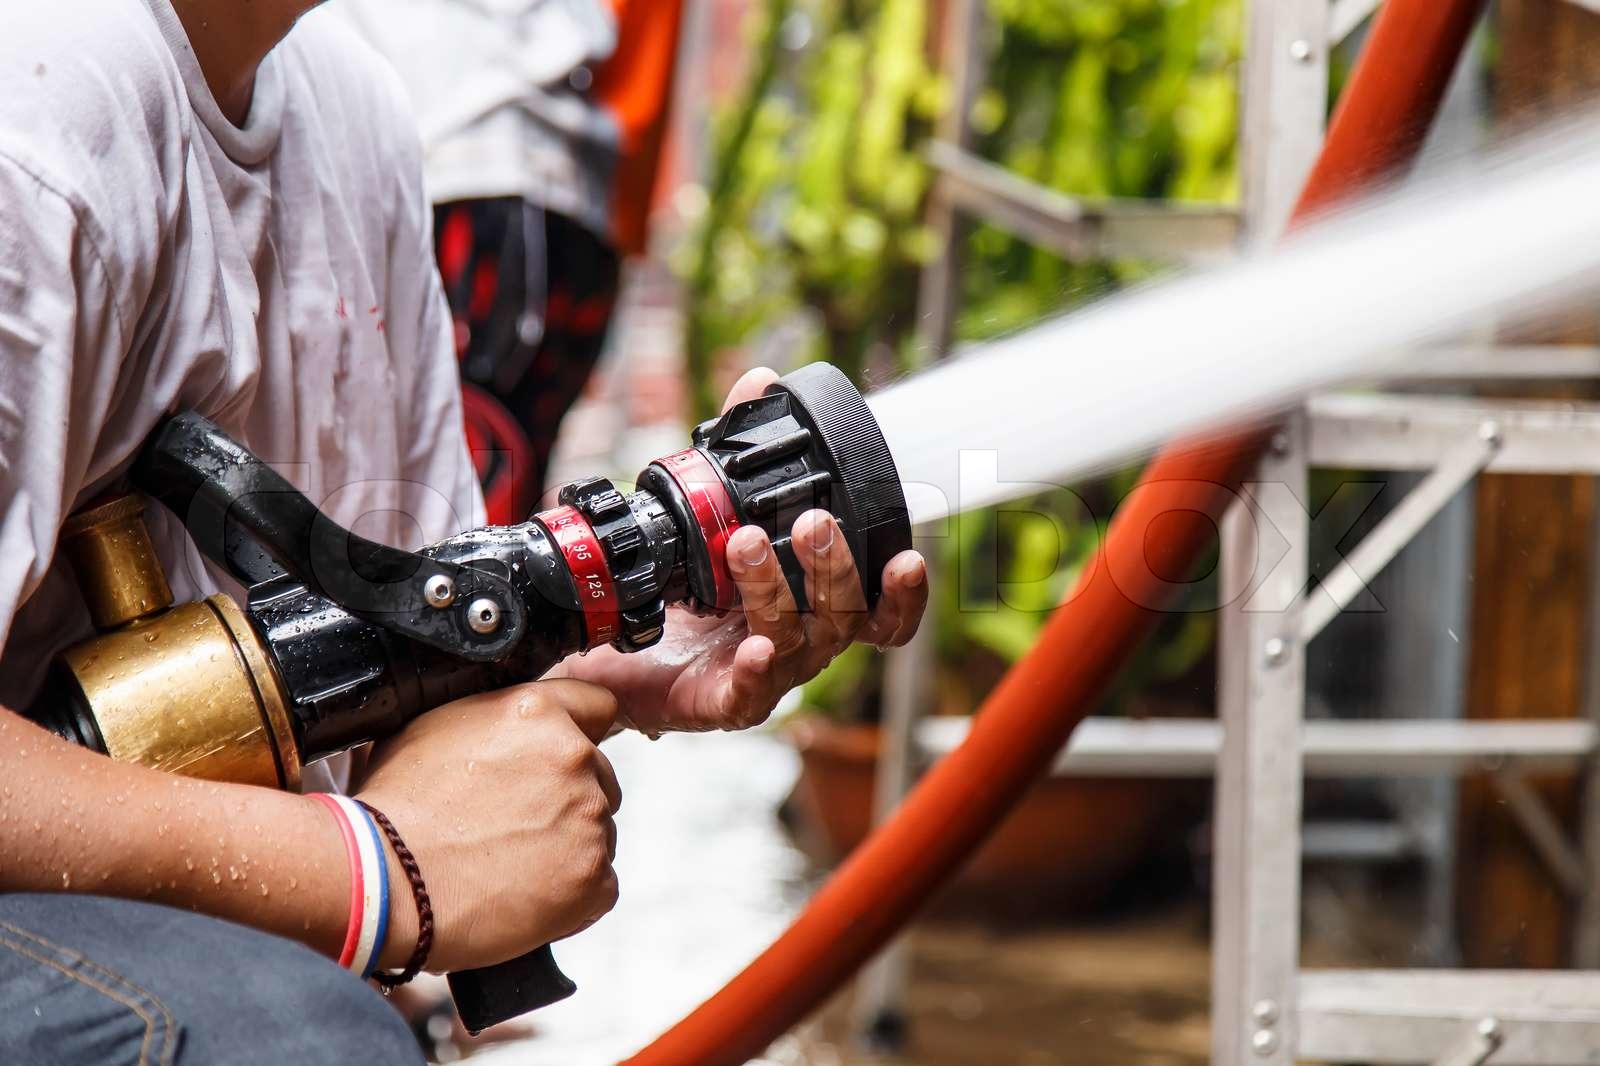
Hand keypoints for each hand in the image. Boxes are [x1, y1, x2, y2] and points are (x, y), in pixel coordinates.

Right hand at [354, 680, 621, 971]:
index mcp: (536, 712)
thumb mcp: (434, 726)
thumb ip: (494, 717)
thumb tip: (510, 726)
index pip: (596, 706)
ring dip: (568, 847)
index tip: (564, 756)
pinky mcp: (592, 877)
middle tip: (518, 825)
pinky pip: (600, 884)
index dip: (579, 732)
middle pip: (599, 775)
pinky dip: (572, 896)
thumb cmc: (394, 810)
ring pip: (598, 831)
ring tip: (509, 866)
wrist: (383, 881)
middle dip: (569, 797)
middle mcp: (573, 757)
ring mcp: (588, 819)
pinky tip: (525, 896)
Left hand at [564, 368, 928, 733]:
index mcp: (810, 604)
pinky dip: (757, 672)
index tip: (908, 558)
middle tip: (812, 522)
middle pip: (843, 615)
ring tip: (743, 544)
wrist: (611, 658)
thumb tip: (762, 382)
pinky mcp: (722, 703)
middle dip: (834, 566)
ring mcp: (765, 675)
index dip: (902, 593)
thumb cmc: (678, 599)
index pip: (877, 609)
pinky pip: (751, 696)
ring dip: (776, 591)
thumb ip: (738, 450)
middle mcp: (800, 642)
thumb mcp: (708, 517)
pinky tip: (754, 648)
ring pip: (796, 641)